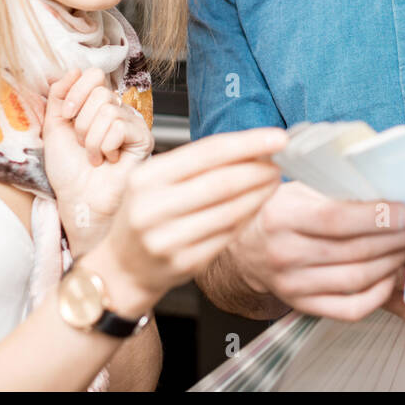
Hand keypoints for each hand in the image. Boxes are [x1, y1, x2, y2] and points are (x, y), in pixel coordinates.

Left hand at [42, 68, 154, 254]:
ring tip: (94, 156)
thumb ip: (58, 97)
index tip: (67, 115)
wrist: (78, 199)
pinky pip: (121, 126)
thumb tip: (72, 70)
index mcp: (95, 105)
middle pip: (100, 93)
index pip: (93, 75)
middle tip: (83, 144)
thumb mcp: (53, 127)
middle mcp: (116, 111)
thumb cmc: (68, 171)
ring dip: (92, 139)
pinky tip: (109, 160)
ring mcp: (131, 124)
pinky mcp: (143, 139)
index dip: (76, 93)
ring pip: (109, 110)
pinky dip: (106, 146)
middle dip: (82, 122)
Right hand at [90, 128, 286, 316]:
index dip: (248, 143)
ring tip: (274, 181)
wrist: (123, 266)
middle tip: (282, 162)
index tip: (277, 138)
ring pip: (229, 211)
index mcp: (147, 178)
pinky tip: (258, 205)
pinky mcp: (184, 264)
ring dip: (260, 194)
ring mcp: (167, 239)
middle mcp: (153, 208)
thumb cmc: (146, 215)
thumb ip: (198, 164)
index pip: (208, 152)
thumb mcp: (156, 181)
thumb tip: (253, 148)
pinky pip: (228, 235)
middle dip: (259, 170)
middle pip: (222, 182)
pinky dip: (249, 217)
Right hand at [228, 181, 404, 321]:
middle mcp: (284, 254)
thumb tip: (387, 183)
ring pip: (356, 279)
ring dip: (393, 262)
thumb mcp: (296, 188)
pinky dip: (378, 295)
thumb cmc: (278, 210)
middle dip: (398, 238)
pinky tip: (392, 276)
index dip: (377, 216)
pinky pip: (349, 308)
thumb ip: (333, 187)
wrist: (244, 250)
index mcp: (281, 217)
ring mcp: (292, 285)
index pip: (336, 219)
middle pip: (354, 250)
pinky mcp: (302, 306)